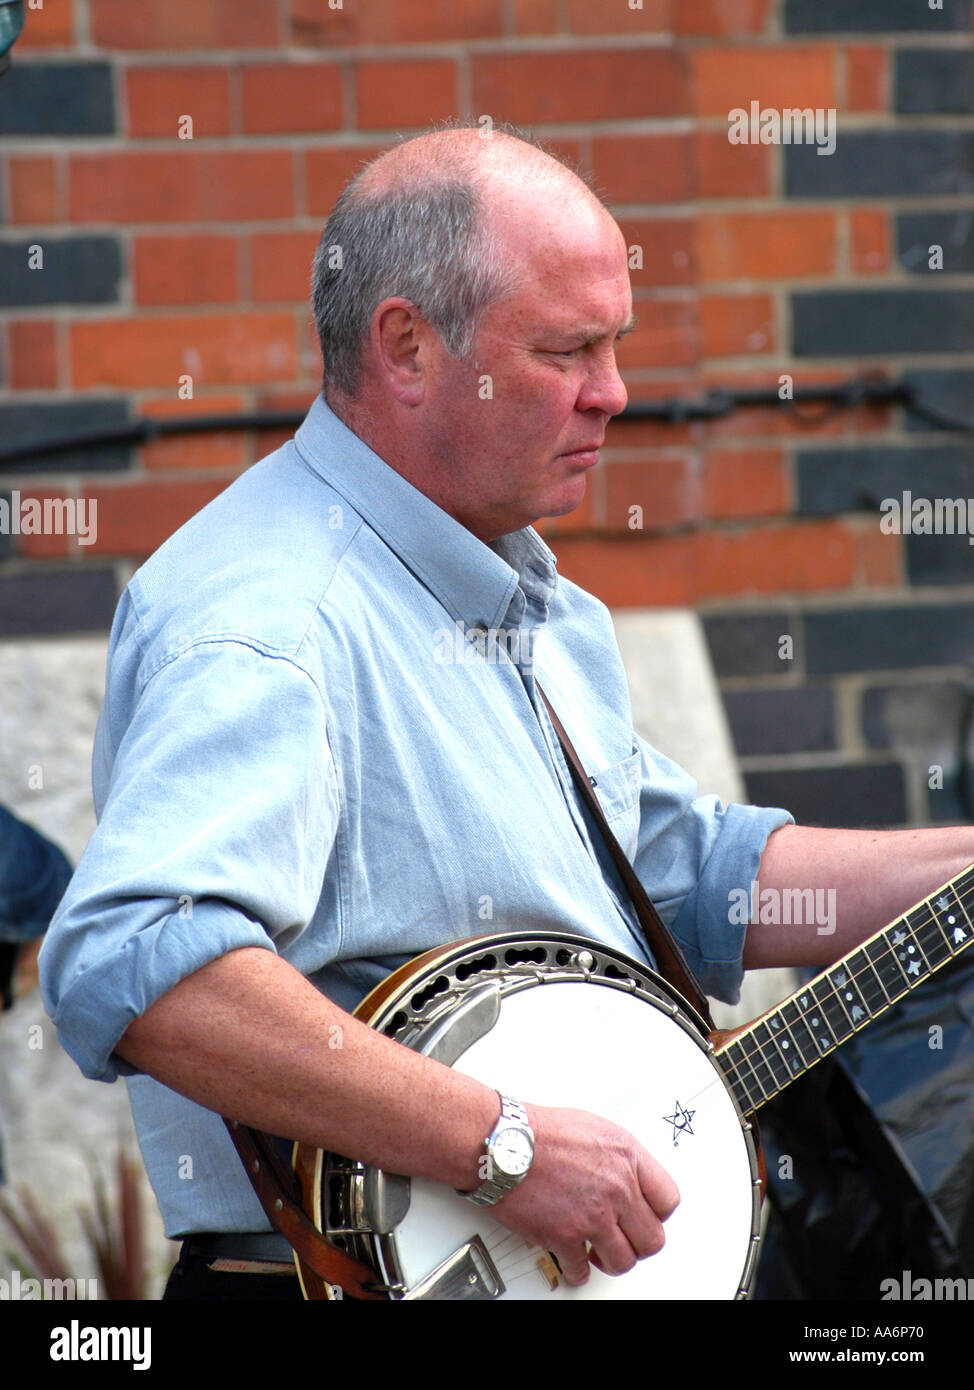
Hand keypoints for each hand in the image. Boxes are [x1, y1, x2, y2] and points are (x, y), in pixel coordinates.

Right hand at [490, 1103, 678, 1285]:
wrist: (503, 1142)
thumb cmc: (538, 1131)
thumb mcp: (594, 1128)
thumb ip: (618, 1157)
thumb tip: (627, 1176)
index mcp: (627, 1156)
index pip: (668, 1200)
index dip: (658, 1214)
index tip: (648, 1217)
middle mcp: (617, 1187)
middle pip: (652, 1238)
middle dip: (638, 1243)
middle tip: (626, 1240)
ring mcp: (593, 1215)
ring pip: (624, 1261)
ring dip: (612, 1260)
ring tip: (601, 1254)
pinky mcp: (566, 1236)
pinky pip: (581, 1270)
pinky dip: (577, 1271)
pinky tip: (574, 1263)